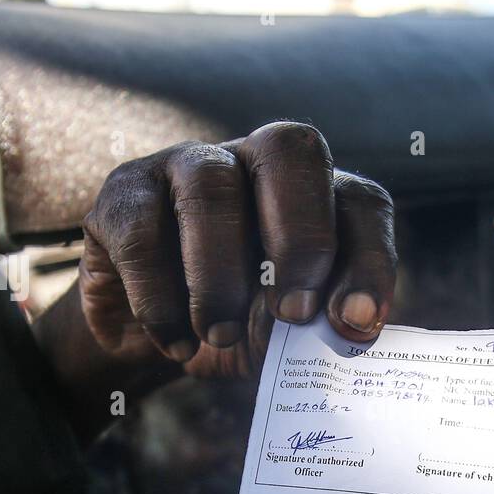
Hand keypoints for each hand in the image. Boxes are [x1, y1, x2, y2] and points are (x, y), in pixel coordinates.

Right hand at [77, 122, 396, 377]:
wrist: (152, 339)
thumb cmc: (237, 329)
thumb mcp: (286, 339)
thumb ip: (317, 328)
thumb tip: (350, 327)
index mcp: (315, 195)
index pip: (359, 202)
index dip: (369, 259)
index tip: (357, 323)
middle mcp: (254, 161)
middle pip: (289, 151)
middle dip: (301, 237)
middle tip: (293, 314)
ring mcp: (185, 166)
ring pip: (209, 189)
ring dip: (220, 275)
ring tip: (220, 335)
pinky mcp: (124, 193)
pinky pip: (142, 232)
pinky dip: (160, 298)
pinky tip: (176, 343)